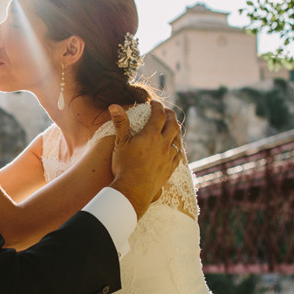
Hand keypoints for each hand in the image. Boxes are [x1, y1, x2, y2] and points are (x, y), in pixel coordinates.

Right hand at [109, 100, 182, 217]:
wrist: (133, 190)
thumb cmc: (124, 166)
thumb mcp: (120, 143)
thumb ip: (120, 123)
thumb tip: (114, 105)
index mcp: (151, 135)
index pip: (159, 115)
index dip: (157, 106)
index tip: (154, 103)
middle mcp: (163, 144)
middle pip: (172, 124)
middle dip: (170, 115)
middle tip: (166, 111)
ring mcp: (169, 157)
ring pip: (178, 139)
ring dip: (176, 130)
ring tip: (172, 126)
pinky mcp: (170, 168)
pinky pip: (179, 154)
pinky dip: (178, 147)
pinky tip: (175, 148)